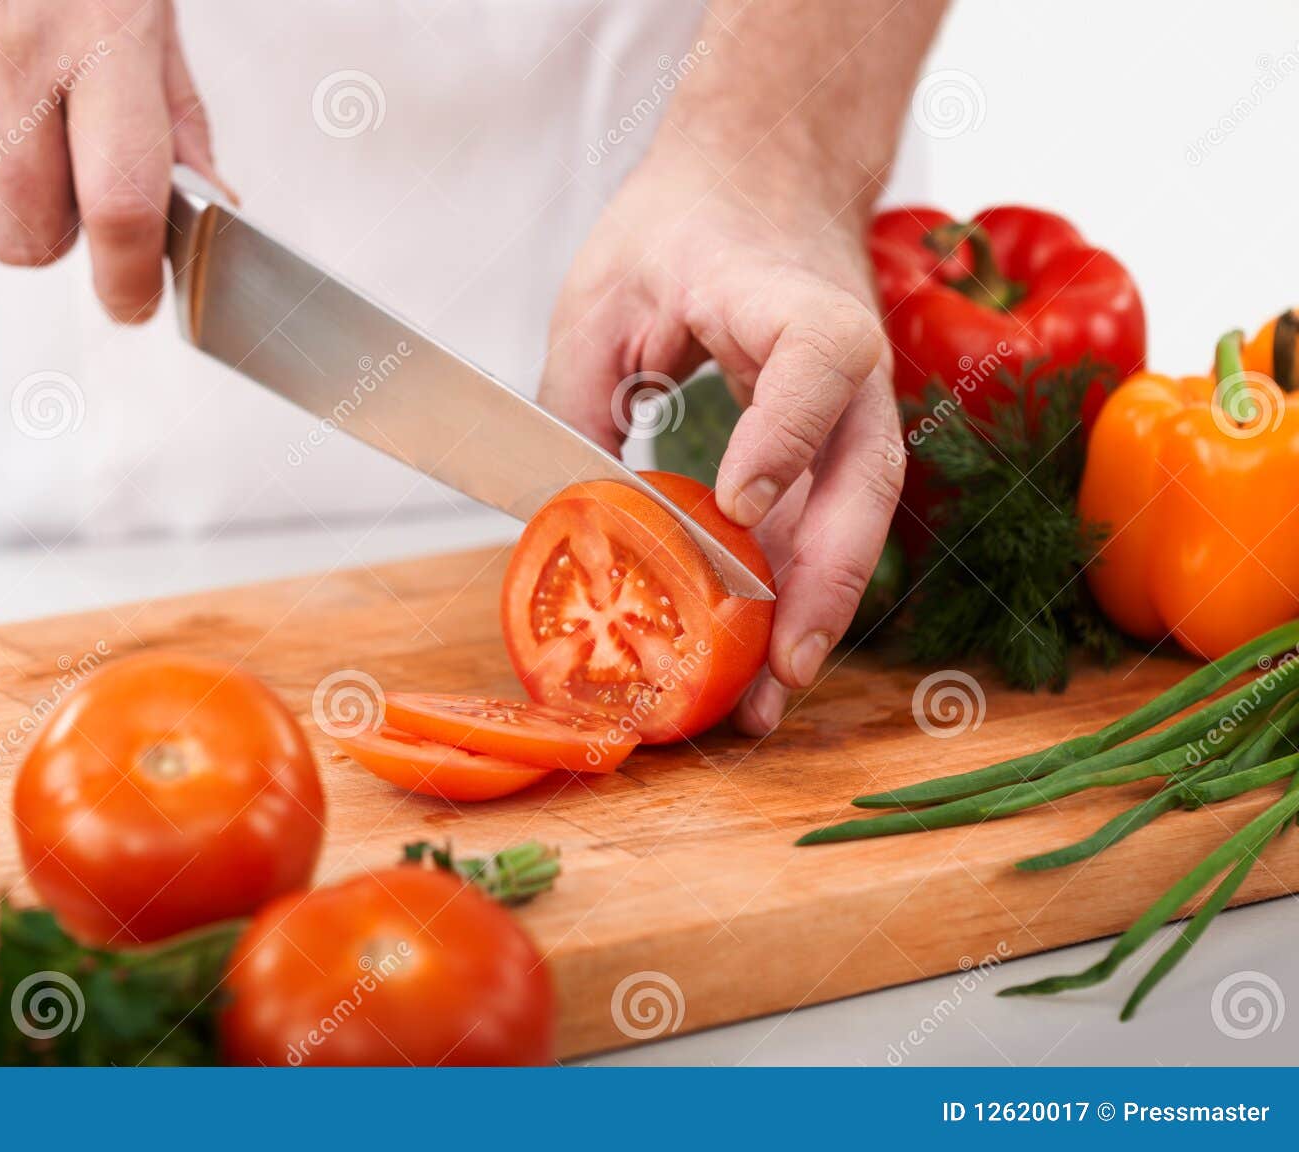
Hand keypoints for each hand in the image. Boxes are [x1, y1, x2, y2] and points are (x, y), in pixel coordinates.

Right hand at [0, 0, 218, 321]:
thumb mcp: (140, 5)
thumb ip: (174, 115)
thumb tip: (209, 207)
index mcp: (99, 39)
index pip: (121, 206)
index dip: (129, 277)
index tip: (132, 299)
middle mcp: (3, 55)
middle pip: (27, 236)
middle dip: (50, 228)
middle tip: (56, 165)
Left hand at [538, 153, 902, 734]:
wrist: (763, 175)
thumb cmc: (682, 225)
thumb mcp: (601, 297)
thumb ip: (581, 402)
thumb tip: (564, 521)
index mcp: (795, 299)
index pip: (816, 362)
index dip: (783, 434)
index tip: (738, 499)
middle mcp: (848, 362)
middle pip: (862, 479)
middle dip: (823, 586)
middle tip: (777, 673)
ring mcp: (853, 407)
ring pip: (854, 522)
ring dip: (816, 614)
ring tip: (767, 702)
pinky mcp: (835, 442)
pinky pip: (825, 524)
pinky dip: (796, 591)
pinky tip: (761, 653)